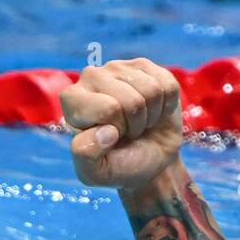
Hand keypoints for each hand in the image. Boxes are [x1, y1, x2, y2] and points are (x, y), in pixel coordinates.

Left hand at [60, 58, 183, 190]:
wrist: (148, 160)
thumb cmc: (119, 164)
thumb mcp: (95, 172)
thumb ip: (85, 156)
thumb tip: (106, 130)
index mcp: (72, 100)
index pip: (108, 109)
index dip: (118, 130)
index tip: (111, 138)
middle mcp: (91, 76)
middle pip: (131, 100)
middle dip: (136, 124)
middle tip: (128, 132)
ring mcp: (118, 67)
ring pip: (151, 90)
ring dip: (151, 115)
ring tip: (139, 122)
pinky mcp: (144, 66)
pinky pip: (167, 85)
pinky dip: (166, 106)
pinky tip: (153, 111)